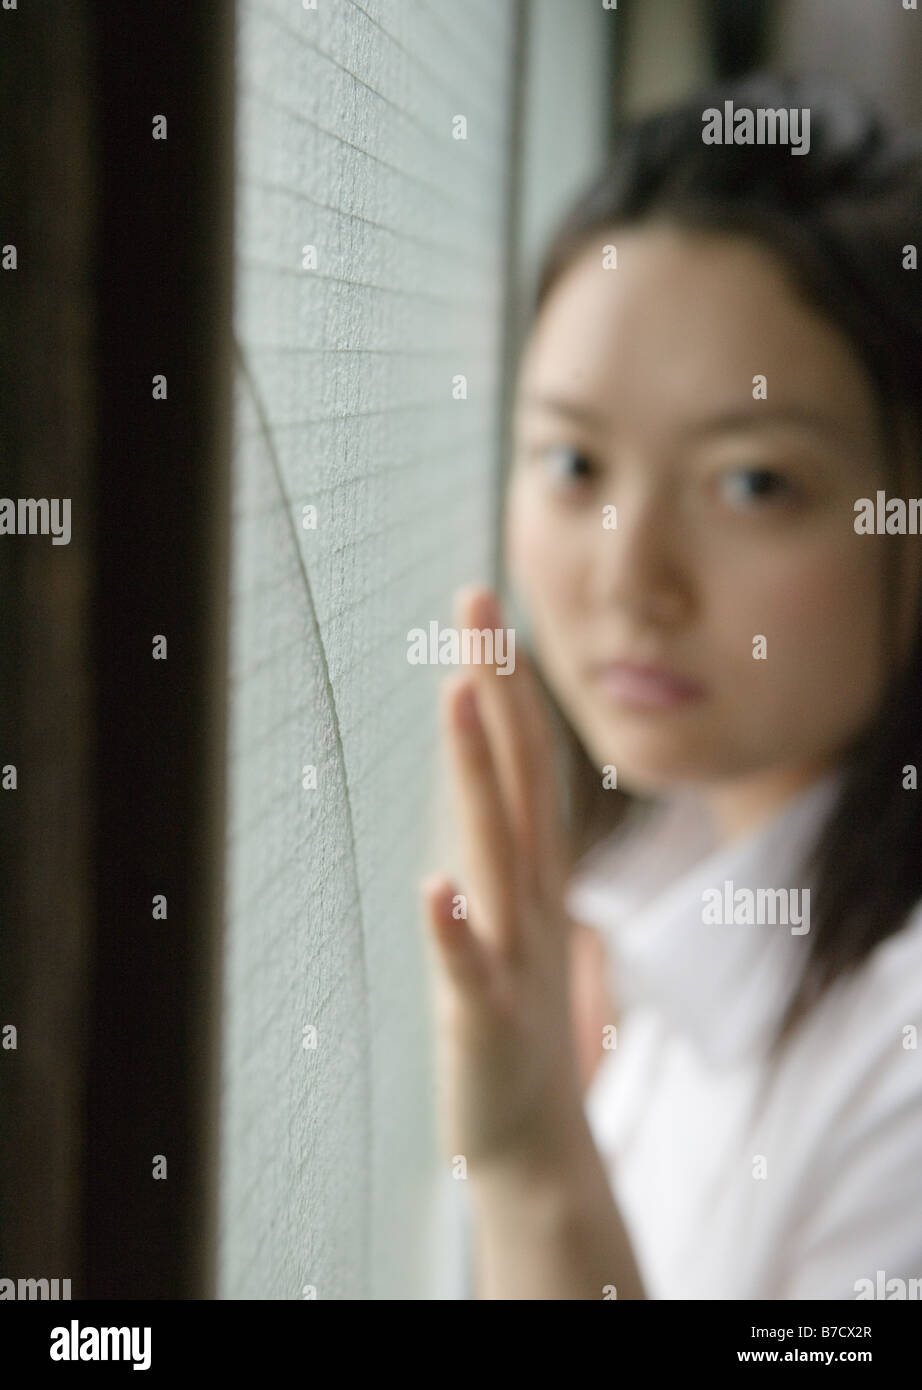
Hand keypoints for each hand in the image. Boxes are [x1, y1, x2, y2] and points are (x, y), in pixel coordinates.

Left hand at [420, 585, 585, 1177]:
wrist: (539, 1148)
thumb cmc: (518, 1028)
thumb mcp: (517, 924)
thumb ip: (507, 856)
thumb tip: (487, 787)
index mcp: (535, 878)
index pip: (526, 764)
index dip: (510, 685)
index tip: (488, 609)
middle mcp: (533, 902)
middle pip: (519, 779)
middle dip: (499, 689)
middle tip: (477, 600)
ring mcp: (515, 959)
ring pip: (498, 852)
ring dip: (478, 774)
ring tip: (459, 696)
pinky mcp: (488, 1024)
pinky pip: (471, 973)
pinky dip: (456, 932)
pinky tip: (436, 890)